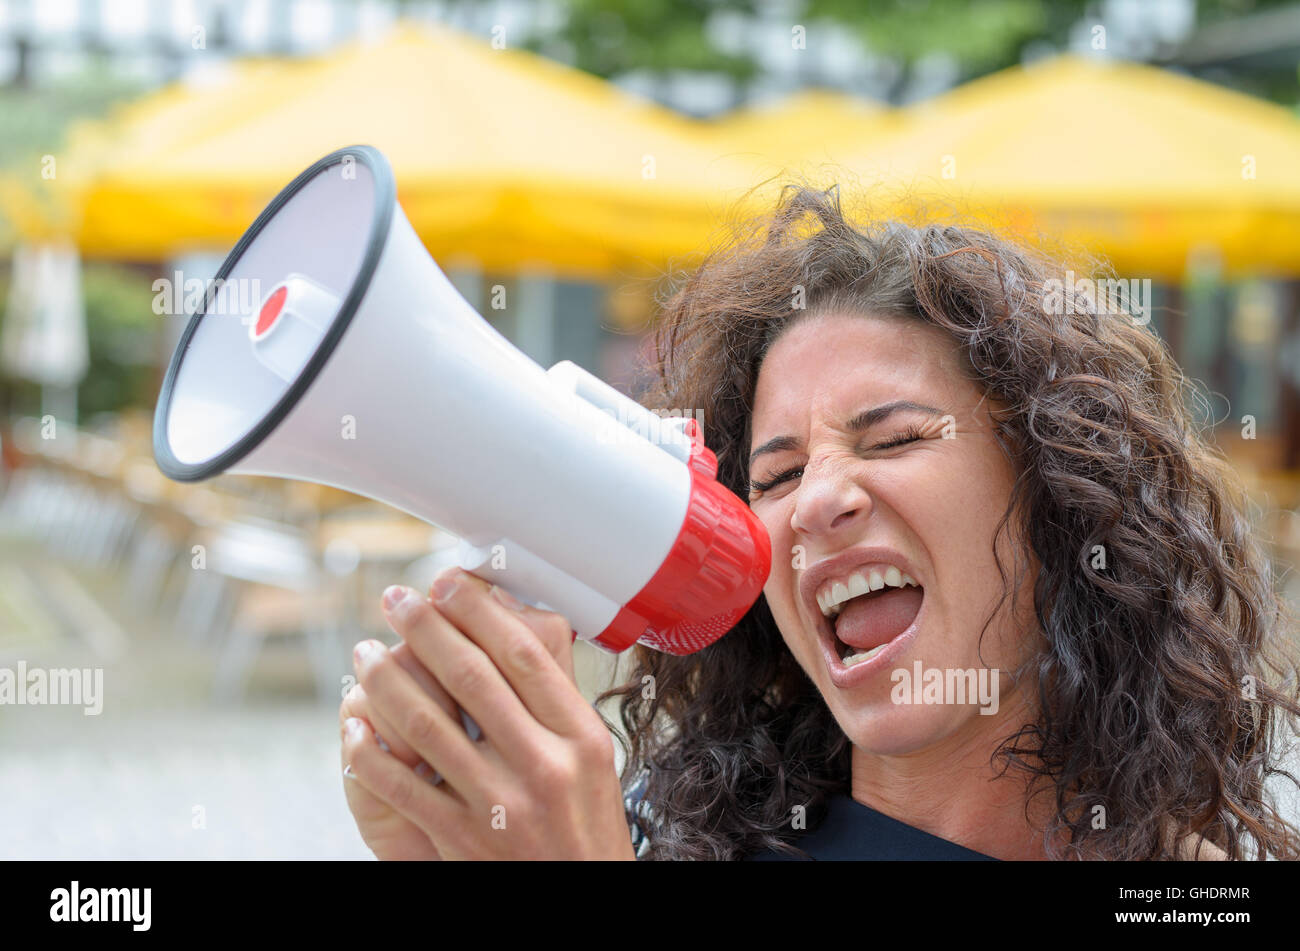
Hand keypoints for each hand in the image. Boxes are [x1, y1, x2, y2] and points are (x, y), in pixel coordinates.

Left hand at [341, 567, 635, 859]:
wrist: (581, 899)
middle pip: (471, 677)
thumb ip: (557, 696)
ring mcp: (500, 805)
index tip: (447, 583)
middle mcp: (542, 765)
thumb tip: (520, 624)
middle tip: (397, 599)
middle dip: (424, 628)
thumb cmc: (585, 824)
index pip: (523, 655)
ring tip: (367, 652)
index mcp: (578, 736)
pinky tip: (355, 726)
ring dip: (386, 680)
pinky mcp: (462, 839)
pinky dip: (370, 752)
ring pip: (426, 725)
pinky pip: (402, 786)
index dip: (478, 611)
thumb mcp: (593, 755)